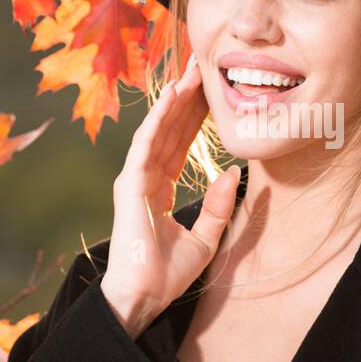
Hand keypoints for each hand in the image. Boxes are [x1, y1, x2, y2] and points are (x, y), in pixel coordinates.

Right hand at [99, 58, 240, 338]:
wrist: (144, 298)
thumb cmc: (168, 274)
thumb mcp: (206, 237)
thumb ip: (218, 205)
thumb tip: (232, 174)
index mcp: (159, 188)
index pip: (180, 142)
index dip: (195, 115)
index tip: (211, 89)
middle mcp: (145, 178)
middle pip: (169, 128)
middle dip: (186, 96)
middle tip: (203, 64)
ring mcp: (134, 179)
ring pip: (158, 129)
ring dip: (174, 98)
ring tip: (192, 70)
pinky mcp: (129, 185)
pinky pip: (146, 144)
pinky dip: (159, 118)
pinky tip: (172, 96)